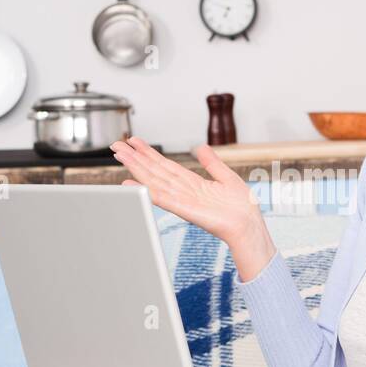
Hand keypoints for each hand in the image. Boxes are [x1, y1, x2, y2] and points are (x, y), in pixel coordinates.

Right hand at [110, 137, 275, 279]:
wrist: (249, 225)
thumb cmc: (241, 208)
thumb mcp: (226, 177)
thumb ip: (211, 162)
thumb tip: (201, 147)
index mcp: (192, 183)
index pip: (165, 165)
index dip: (149, 153)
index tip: (135, 142)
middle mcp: (183, 191)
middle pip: (154, 170)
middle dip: (136, 157)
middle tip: (117, 145)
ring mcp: (182, 200)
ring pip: (153, 180)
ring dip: (136, 167)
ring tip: (120, 154)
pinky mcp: (184, 210)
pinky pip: (162, 198)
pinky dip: (146, 190)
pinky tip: (132, 183)